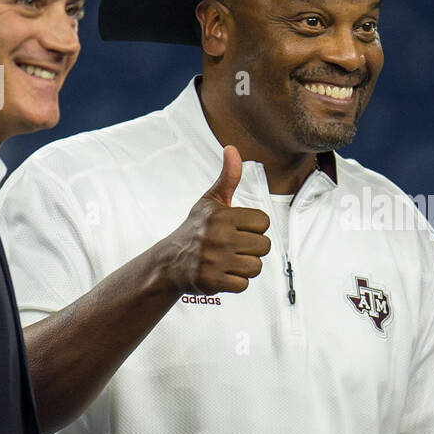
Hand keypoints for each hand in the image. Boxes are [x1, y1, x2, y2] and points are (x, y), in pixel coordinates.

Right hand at [164, 146, 270, 294]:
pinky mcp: (212, 281)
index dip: (254, 227)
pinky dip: (236, 282)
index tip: (237, 229)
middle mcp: (218, 237)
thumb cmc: (195, 229)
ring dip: (245, 267)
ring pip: (256, 267)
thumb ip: (227, 177)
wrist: (169, 263)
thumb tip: (232, 148)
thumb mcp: (210, 201)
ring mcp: (215, 261)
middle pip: (264, 246)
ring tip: (229, 261)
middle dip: (252, 248)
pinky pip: (244, 285)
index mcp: (221, 216)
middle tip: (233, 247)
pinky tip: (222, 273)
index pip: (263, 222)